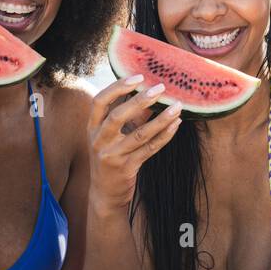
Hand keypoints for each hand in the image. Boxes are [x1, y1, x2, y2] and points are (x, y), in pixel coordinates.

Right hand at [86, 75, 182, 210]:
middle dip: (140, 100)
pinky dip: (165, 135)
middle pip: (118, 116)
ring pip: (139, 134)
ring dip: (161, 119)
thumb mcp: (112, 136)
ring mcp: (112, 156)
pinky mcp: (127, 168)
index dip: (117, 87)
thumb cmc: (111, 156)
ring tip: (178, 106)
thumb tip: (150, 93)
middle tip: (160, 88)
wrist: (105, 192)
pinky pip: (150, 149)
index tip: (137, 76)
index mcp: (92, 128)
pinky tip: (176, 124)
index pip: (99, 102)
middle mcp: (99, 141)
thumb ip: (128, 116)